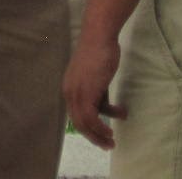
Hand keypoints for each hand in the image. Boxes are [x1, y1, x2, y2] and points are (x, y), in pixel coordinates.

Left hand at [62, 34, 126, 150]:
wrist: (99, 36)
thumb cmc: (100, 52)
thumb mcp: (97, 77)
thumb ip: (98, 92)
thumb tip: (105, 107)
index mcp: (69, 88)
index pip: (75, 115)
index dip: (87, 128)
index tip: (100, 135)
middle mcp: (69, 92)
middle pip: (78, 122)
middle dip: (93, 136)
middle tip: (107, 144)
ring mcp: (76, 93)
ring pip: (84, 123)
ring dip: (98, 136)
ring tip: (111, 142)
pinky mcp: (86, 92)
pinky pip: (91, 118)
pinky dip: (101, 128)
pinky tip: (111, 131)